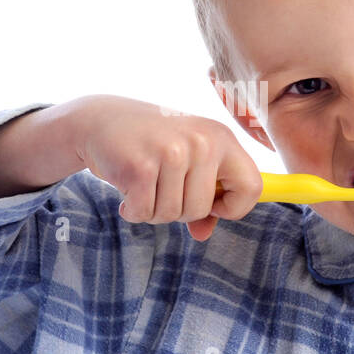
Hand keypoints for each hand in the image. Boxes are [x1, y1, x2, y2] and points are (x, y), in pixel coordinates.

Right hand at [72, 95, 262, 240]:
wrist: (101, 119)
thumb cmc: (151, 144)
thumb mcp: (186, 161)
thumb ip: (202, 198)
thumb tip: (203, 234)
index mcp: (221, 137)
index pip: (252, 187)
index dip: (234, 207)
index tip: (212, 205)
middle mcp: (202, 142)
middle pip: (202, 208)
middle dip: (178, 210)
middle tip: (160, 188)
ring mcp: (172, 152)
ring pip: (172, 214)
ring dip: (153, 210)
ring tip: (142, 185)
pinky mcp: (140, 166)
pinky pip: (144, 213)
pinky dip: (133, 211)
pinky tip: (127, 191)